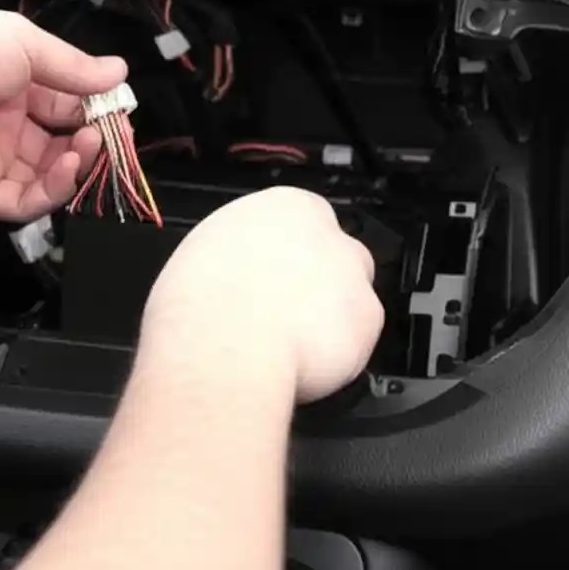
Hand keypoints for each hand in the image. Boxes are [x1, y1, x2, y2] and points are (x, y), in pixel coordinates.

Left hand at [0, 4, 126, 220]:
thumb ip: (73, 66)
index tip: (119, 106)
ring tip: (92, 143)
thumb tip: (115, 72)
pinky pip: (26, 200)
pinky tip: (71, 165)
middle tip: (112, 131)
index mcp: (5, 79)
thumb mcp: (24, 42)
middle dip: (91, 137)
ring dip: (78, 163)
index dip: (93, 106)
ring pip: (48, 175)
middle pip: (58, 142)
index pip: (61, 101)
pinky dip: (56, 188)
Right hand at [140, 187, 383, 402]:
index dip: (289, 256)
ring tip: (287, 346)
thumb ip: (235, 254)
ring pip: (351, 297)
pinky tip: (303, 362)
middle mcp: (324, 234)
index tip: (276, 275)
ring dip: (329, 319)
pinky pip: (359, 338)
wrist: (223, 347)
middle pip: (335, 256)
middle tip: (283, 314)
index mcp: (283, 207)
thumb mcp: (204, 255)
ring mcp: (352, 275)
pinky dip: (338, 354)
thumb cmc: (200, 305)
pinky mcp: (368, 318)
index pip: (303, 221)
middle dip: (317, 284)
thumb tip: (233, 273)